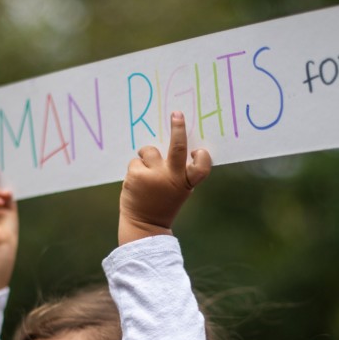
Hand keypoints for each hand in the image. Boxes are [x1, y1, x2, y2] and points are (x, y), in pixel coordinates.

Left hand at [119, 111, 210, 244]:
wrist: (143, 225)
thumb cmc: (162, 204)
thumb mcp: (177, 190)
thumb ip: (178, 172)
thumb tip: (169, 143)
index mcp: (186, 183)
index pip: (202, 167)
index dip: (202, 157)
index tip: (198, 151)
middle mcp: (171, 178)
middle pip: (178, 148)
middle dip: (178, 129)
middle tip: (176, 114)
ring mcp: (153, 176)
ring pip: (149, 151)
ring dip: (146, 157)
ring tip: (145, 175)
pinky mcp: (136, 175)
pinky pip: (135, 161)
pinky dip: (135, 169)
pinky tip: (137, 184)